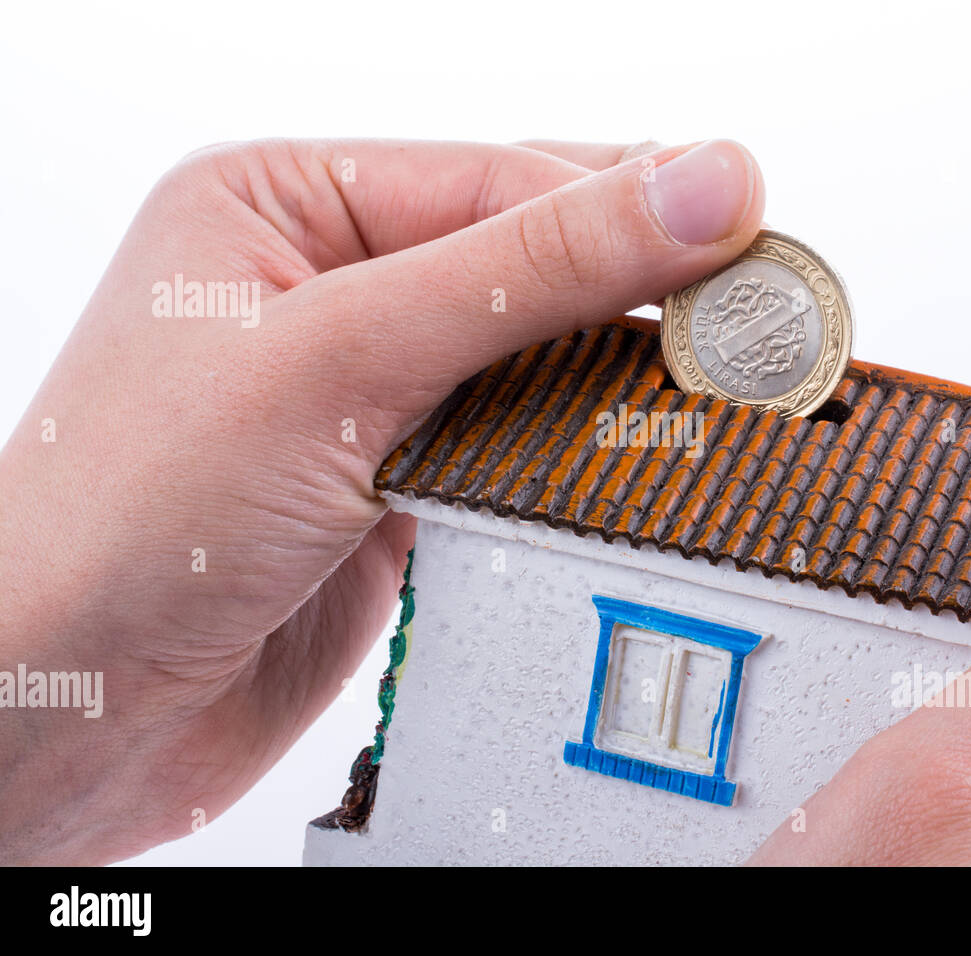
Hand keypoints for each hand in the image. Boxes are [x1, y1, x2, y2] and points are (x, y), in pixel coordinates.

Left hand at [0, 137, 764, 863]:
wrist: (57, 713)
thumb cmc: (125, 517)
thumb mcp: (338, 354)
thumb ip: (530, 270)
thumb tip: (699, 182)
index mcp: (286, 202)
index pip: (505, 181)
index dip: (637, 209)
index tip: (755, 240)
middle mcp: (328, 286)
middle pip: (532, 263)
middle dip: (645, 292)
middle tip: (765, 319)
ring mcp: (368, 392)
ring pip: (537, 361)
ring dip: (624, 384)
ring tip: (726, 392)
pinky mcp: (398, 487)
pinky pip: (520, 449)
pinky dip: (586, 460)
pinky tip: (640, 464)